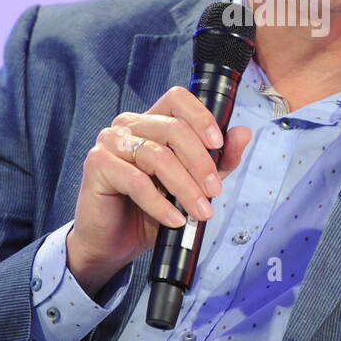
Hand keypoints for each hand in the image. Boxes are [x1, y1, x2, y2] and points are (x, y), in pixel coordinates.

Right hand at [67, 86, 251, 293]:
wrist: (113, 242)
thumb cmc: (149, 210)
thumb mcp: (192, 185)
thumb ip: (218, 161)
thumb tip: (243, 133)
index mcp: (151, 121)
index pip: (177, 99)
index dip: (201, 117)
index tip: (218, 144)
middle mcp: (129, 125)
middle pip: (173, 128)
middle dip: (200, 163)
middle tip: (215, 192)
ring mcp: (110, 142)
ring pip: (157, 155)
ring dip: (185, 187)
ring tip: (200, 211)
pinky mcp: (97, 165)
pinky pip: (136, 181)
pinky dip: (160, 203)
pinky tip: (174, 219)